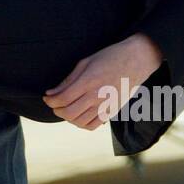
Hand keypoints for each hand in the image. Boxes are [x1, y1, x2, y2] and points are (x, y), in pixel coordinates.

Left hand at [42, 33, 163, 129]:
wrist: (136, 60)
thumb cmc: (109, 57)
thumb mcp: (85, 62)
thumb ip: (68, 80)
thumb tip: (51, 93)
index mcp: (89, 81)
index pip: (63, 99)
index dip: (50, 101)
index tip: (46, 97)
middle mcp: (97, 96)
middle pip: (69, 113)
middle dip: (57, 110)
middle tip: (54, 104)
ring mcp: (106, 106)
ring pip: (79, 122)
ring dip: (68, 117)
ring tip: (66, 108)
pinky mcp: (112, 111)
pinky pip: (93, 125)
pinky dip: (82, 124)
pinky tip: (79, 114)